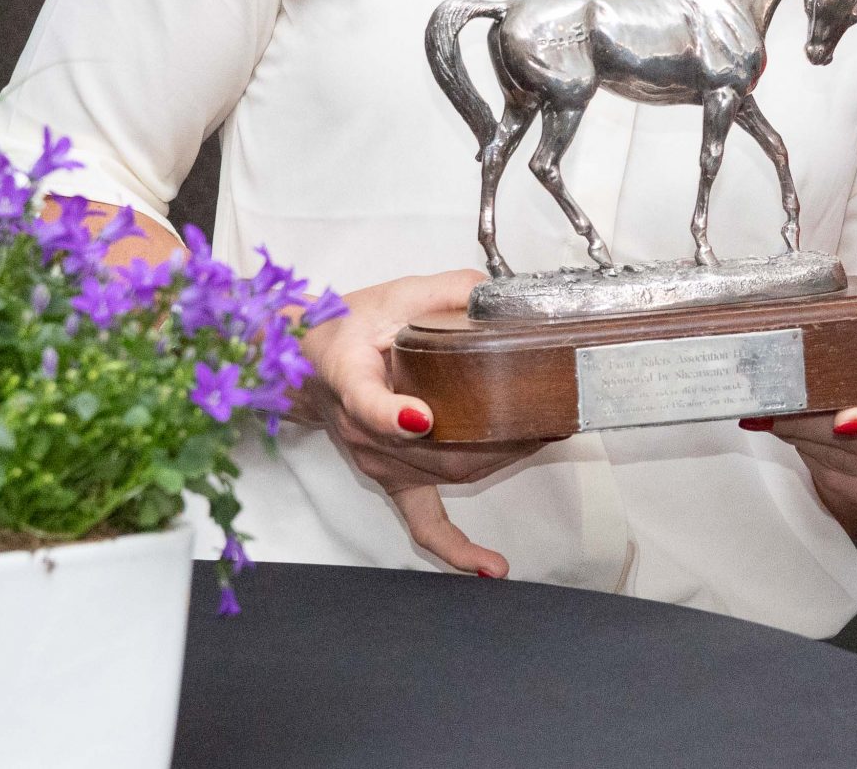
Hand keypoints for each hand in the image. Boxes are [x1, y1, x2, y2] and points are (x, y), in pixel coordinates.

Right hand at [295, 269, 546, 577]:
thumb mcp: (393, 292)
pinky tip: (491, 567)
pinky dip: (455, 547)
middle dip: (496, 435)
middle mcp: (364, 429)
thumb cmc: (350, 327)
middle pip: (430, 446)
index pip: (365, 400)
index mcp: (351, 375)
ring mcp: (378, 461)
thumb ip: (447, 289)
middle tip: (548, 414)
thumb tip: (499, 295)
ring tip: (547, 439)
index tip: (420, 417)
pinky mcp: (390, 477)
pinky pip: (421, 521)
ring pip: (444, 474)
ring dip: (499, 461)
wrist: (307, 361)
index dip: (391, 412)